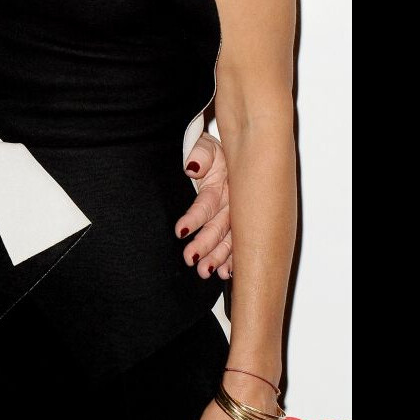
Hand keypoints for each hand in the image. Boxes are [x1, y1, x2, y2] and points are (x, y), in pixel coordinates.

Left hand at [176, 132, 231, 279]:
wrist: (223, 151)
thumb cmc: (209, 150)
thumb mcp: (203, 145)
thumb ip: (199, 154)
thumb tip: (192, 166)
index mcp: (224, 183)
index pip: (207, 204)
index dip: (195, 218)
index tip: (180, 231)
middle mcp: (233, 201)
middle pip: (220, 226)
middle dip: (207, 244)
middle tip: (192, 259)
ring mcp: (237, 213)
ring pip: (230, 238)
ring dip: (219, 256)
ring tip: (206, 271)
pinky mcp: (238, 222)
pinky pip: (239, 243)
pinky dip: (233, 259)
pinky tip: (227, 274)